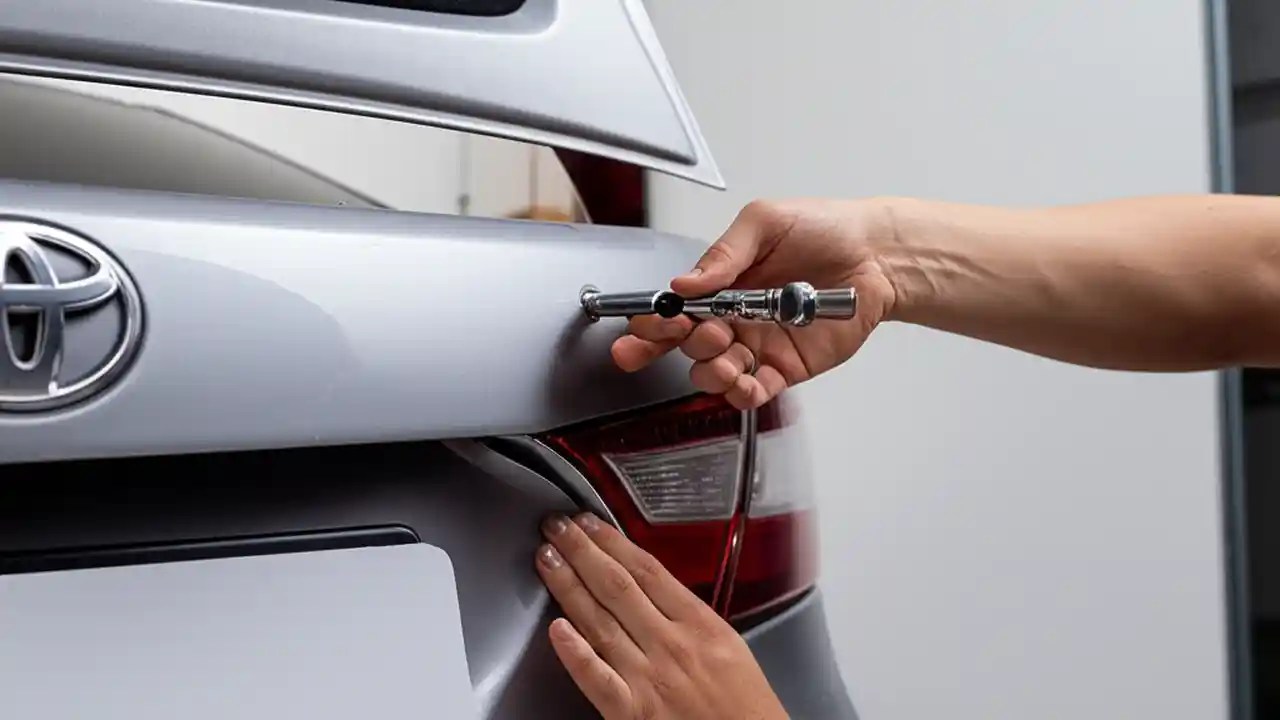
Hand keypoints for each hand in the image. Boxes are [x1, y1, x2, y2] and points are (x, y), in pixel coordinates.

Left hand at [536, 513, 787, 719]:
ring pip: (599, 621)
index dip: (612, 542)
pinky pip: (597, 679)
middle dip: (582, 551)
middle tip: (556, 526)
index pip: (648, 570)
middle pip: (617, 586)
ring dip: (568, 586)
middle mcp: (672, 645)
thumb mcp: (732, 648)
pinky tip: (556, 629)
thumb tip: (657, 593)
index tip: (589, 522)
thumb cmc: (748, 710)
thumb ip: (694, 620)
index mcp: (702, 625)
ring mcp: (649, 679)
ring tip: (547, 558)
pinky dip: (575, 653)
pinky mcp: (632, 714)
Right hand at [612, 198, 900, 408]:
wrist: (876, 253)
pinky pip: (754, 391)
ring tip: (723, 357)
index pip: (672, 309)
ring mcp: (758, 345)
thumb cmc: (824, 229)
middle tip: (696, 330)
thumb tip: (685, 282)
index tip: (641, 327)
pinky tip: (741, 384)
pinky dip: (741, 394)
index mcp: (720, 284)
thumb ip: (723, 253)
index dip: (650, 323)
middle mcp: (734, 318)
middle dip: (678, 345)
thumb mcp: (765, 223)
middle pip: (686, 346)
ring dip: (709, 371)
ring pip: (714, 373)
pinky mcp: (785, 367)